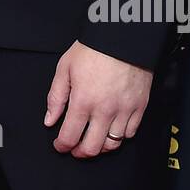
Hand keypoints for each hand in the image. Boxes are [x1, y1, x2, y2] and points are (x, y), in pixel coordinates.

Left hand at [44, 41, 152, 157]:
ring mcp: (124, 110)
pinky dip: (120, 137)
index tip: (59, 145)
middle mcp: (104, 110)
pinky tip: (111, 130)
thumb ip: (56, 97)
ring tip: (93, 141)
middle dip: (80, 153)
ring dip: (100, 148)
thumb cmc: (93, 49)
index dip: (62, 146)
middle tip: (75, 149)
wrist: (123, 36)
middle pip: (92, 148)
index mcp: (83, 101)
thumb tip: (50, 120)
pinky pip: (130, 133)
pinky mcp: (139, 107)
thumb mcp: (65, 68)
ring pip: (113, 144)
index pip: (70, 137)